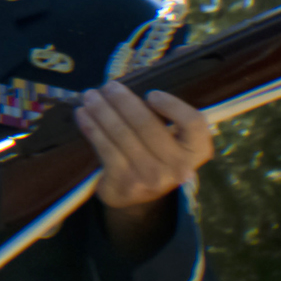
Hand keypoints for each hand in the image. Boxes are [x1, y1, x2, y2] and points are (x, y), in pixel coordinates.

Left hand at [79, 80, 215, 258]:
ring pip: (122, 134)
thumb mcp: (168, 136)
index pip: (193, 123)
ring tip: (90, 96)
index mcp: (197, 150)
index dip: (173, 106)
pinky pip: (104, 148)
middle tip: (108, 86)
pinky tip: (83, 115)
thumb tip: (122, 89)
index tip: (151, 93)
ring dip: (101, 111)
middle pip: (148, 125)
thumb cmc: (154, 152)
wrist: (139, 194)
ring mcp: (151, 178)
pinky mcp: (124, 184)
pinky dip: (91, 127)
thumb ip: (158, 115)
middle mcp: (179, 168)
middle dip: (122, 101)